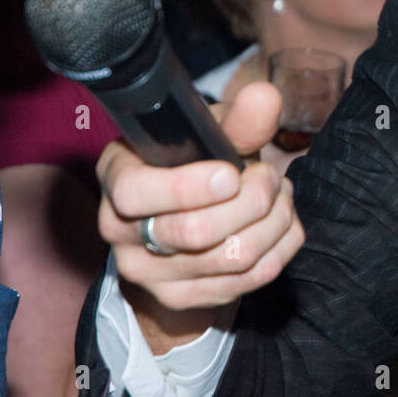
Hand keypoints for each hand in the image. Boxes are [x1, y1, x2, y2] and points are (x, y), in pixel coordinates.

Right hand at [97, 81, 305, 325]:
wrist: (187, 214)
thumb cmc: (196, 161)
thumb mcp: (209, 134)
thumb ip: (237, 120)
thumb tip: (265, 97)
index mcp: (117, 178)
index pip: (135, 193)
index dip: (189, 187)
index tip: (232, 174)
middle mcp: (119, 231)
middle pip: (195, 232)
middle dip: (252, 200)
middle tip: (270, 176)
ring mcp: (147, 273)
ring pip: (231, 258)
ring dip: (275, 221)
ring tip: (280, 194)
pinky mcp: (181, 299)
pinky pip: (251, 280)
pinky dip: (280, 246)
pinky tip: (281, 222)